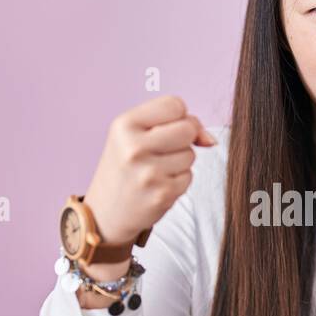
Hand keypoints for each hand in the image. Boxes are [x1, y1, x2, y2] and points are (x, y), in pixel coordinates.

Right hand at [83, 94, 216, 244]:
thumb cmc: (125, 165)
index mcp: (125, 125)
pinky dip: (178, 180)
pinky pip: (189, 177)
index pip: (175, 105)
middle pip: (188, 128)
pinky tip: (157, 184)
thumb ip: (175, 123)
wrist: (105, 211)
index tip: (166, 128)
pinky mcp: (162, 195)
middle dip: (184, 138)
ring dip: (179, 162)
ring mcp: (148, 173)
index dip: (178, 116)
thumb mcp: (136, 134)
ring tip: (154, 169)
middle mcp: (134, 148)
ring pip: (190, 154)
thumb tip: (210, 140)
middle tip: (163, 149)